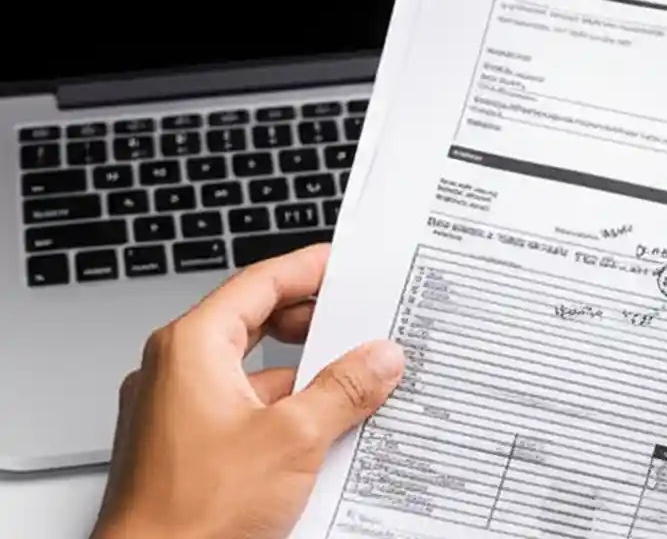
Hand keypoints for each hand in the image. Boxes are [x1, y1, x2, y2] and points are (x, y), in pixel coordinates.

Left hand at [91, 244, 404, 538]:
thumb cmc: (192, 515)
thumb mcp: (293, 440)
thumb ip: (343, 390)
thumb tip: (378, 359)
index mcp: (191, 349)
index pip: (259, 283)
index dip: (308, 270)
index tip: (345, 265)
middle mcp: (176, 372)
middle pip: (255, 325)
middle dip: (314, 328)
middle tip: (361, 327)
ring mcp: (178, 413)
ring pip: (255, 376)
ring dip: (305, 380)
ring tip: (358, 389)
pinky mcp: (187, 451)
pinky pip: (246, 414)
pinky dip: (286, 416)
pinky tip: (326, 435)